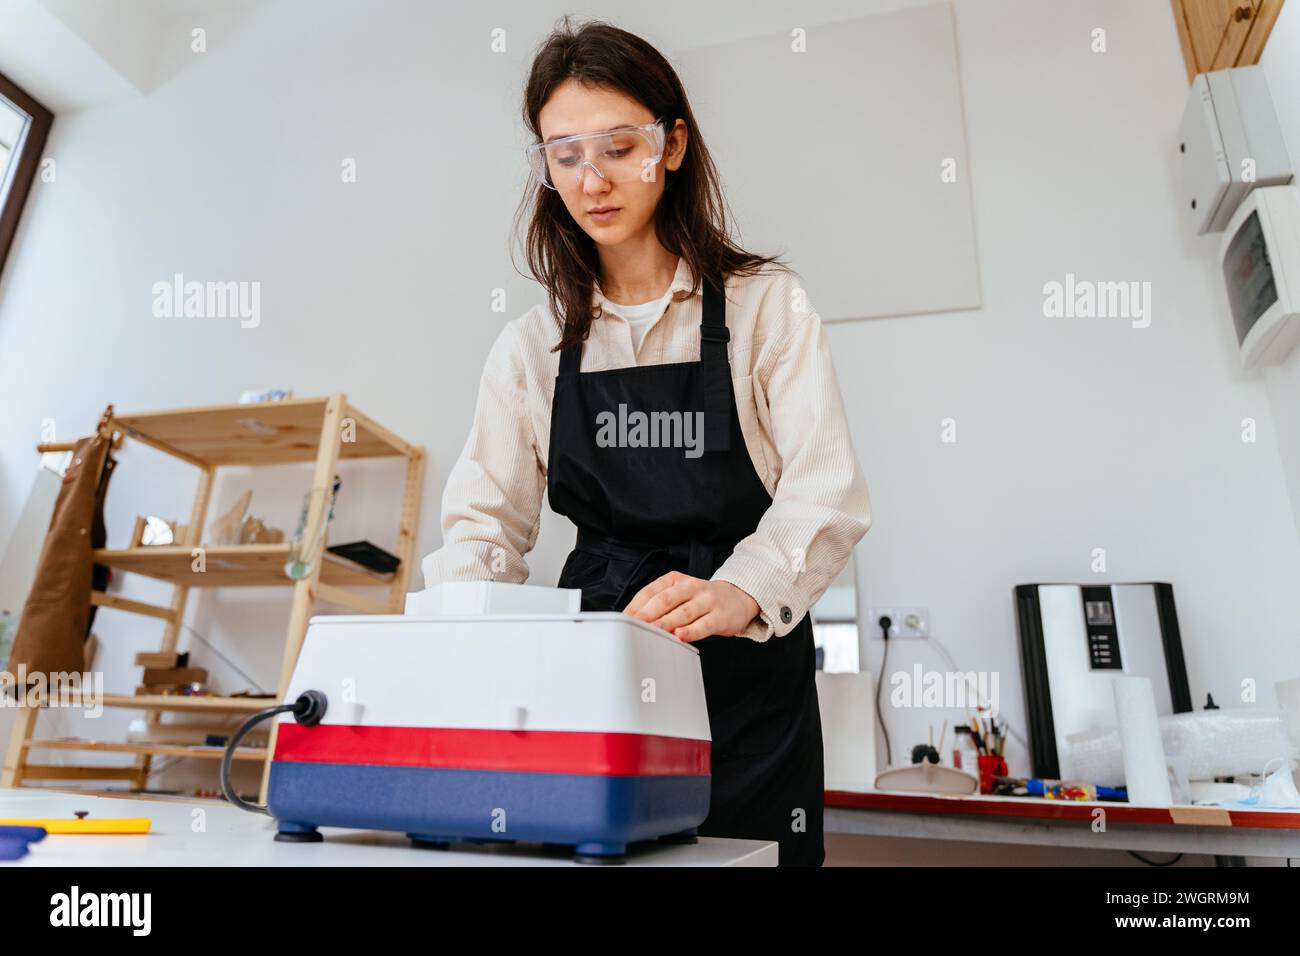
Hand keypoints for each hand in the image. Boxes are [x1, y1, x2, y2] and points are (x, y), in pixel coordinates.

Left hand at [623, 571, 759, 641]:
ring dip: (667, 622)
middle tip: (633, 626)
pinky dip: (691, 631)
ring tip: (653, 631)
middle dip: (647, 614)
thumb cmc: (702, 599)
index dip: (636, 606)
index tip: (624, 620)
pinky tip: (680, 636)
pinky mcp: (720, 616)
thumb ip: (659, 605)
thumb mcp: (680, 594)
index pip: (651, 591)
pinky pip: (704, 624)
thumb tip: (633, 621)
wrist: (738, 597)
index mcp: (675, 580)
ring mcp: (706, 601)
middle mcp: (690, 587)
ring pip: (684, 612)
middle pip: (666, 600)